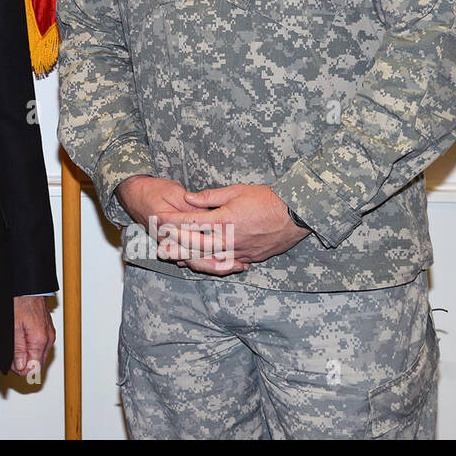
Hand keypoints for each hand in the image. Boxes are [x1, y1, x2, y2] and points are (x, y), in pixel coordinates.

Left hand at [11, 295, 54, 377]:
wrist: (29, 287)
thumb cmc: (20, 302)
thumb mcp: (13, 327)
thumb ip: (18, 349)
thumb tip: (21, 367)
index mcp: (40, 340)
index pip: (35, 369)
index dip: (20, 370)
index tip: (11, 364)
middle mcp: (48, 339)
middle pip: (39, 366)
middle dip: (24, 365)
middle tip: (11, 358)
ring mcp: (50, 335)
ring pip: (40, 357)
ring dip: (28, 357)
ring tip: (15, 349)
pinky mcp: (48, 331)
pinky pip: (41, 348)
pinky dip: (32, 349)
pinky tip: (22, 343)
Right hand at [116, 175, 246, 274]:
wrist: (133, 193)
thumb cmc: (153, 190)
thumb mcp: (175, 194)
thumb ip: (194, 207)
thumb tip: (215, 216)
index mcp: (169, 228)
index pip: (196, 243)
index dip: (217, 248)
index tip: (236, 249)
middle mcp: (169, 241)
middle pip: (197, 260)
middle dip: (220, 264)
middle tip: (240, 265)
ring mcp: (169, 245)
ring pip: (193, 262)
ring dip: (214, 266)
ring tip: (235, 267)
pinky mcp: (172, 244)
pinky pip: (189, 259)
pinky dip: (204, 262)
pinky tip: (219, 262)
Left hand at [161, 183, 309, 266]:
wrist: (297, 215)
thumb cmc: (267, 199)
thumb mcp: (236, 191)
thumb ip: (210, 197)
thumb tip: (189, 198)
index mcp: (224, 220)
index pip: (191, 222)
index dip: (172, 221)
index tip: (158, 220)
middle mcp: (230, 239)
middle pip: (195, 245)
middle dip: (175, 245)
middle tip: (159, 246)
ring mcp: (240, 251)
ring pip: (210, 259)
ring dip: (191, 259)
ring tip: (176, 258)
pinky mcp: (250, 258)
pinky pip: (227, 264)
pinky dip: (213, 264)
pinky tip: (203, 263)